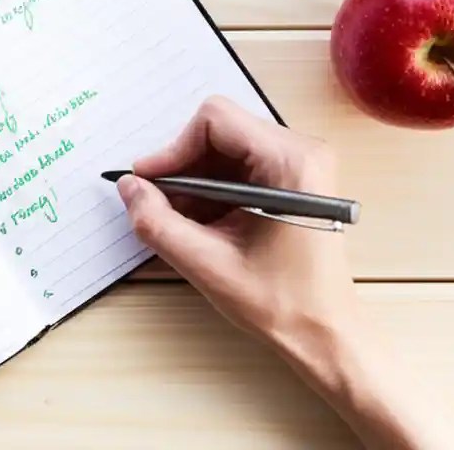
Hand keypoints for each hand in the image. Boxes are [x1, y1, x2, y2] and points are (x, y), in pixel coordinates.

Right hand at [115, 95, 356, 345]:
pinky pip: (239, 165)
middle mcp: (302, 152)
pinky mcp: (293, 180)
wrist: (324, 332)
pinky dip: (212, 188)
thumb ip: (158, 223)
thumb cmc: (281, 302)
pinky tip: (203, 222)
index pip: (214, 121)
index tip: (149, 182)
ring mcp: (300, 164)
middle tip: (159, 203)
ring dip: (195, 179)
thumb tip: (129, 187)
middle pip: (219, 131)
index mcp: (291, 163)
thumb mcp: (206, 264)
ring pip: (225, 148)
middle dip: (182, 166)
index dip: (172, 148)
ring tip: (181, 220)